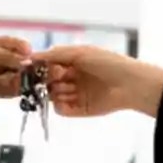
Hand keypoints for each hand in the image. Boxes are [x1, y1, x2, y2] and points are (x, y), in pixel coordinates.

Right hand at [30, 45, 162, 117]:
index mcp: (74, 63)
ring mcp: (77, 95)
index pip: (50, 66)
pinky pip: (63, 110)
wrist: (130, 84)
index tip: (33, 68)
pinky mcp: (81, 110)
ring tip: (61, 88)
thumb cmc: (108, 63)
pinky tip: (63, 101)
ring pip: (54, 95)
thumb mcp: (80, 52)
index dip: (42, 67)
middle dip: (45, 81)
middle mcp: (74, 79)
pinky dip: (60, 106)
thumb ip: (55, 54)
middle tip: (47, 79)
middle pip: (49, 82)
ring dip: (53, 92)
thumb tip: (31, 57)